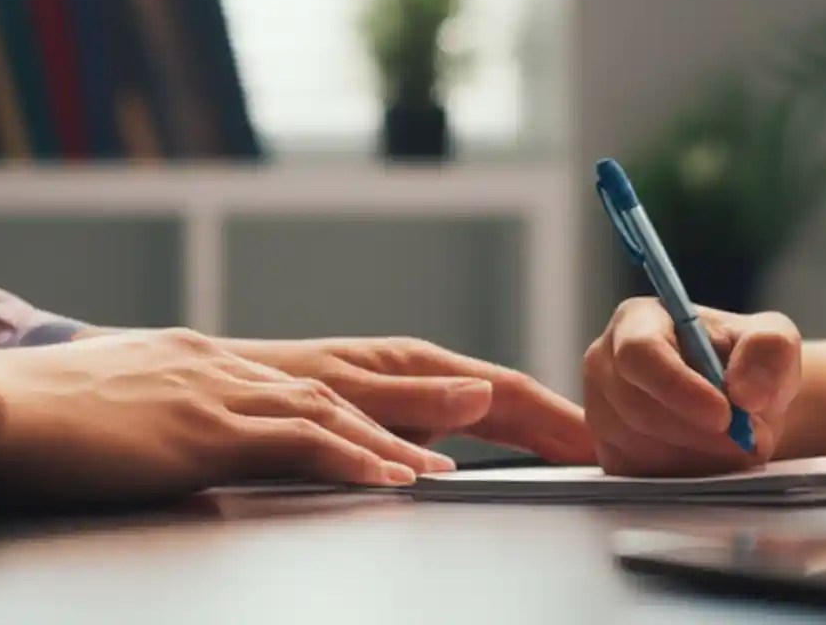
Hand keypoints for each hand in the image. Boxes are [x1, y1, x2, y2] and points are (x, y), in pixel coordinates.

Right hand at [0, 328, 453, 505]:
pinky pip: (301, 444)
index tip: (401, 419)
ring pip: (330, 414)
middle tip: (466, 419)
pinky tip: (393, 478)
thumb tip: (174, 452)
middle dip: (402, 409)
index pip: (295, 382)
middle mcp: (217, 367)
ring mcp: (213, 395)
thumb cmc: (26, 419)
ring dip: (395, 439)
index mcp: (196, 362)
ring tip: (442, 464)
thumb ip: (155, 421)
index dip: (355, 404)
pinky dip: (355, 460)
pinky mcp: (204, 431)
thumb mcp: (107, 409)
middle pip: (333, 388)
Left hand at [226, 337, 595, 463]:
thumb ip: (412, 395)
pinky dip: (496, 443)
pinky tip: (510, 459)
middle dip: (559, 425)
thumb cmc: (267, 382)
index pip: (509, 392)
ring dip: (535, 434)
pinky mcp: (392, 420)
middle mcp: (418, 379)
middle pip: (508, 404)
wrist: (213, 391)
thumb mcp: (341, 390)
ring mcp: (408, 399)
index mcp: (416, 366)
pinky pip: (458, 432)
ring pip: (488, 417)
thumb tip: (482, 395)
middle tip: (612, 455)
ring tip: (577, 458)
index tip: (602, 441)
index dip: (558, 417)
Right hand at [582, 298, 801, 475]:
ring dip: (697, 456)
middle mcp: (605, 362)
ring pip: (637, 446)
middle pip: (636, 406)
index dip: (677, 387)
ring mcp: (600, 409)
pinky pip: (638, 474)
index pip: (639, 352)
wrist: (738, 404)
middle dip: (698, 433)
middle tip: (751, 440)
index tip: (724, 415)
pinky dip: (684, 475)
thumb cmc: (746, 363)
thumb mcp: (773, 341)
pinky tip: (712, 459)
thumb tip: (746, 391)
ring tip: (739, 447)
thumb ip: (768, 350)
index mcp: (637, 321)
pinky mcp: (608, 450)